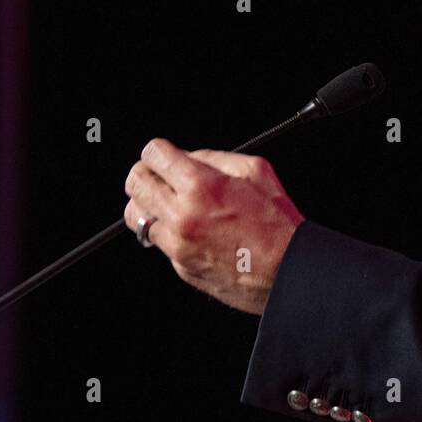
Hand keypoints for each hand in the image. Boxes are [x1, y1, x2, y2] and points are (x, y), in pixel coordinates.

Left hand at [123, 138, 304, 314]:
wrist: (286, 270)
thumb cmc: (277, 223)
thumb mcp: (257, 171)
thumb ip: (216, 158)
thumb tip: (189, 157)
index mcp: (200, 186)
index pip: (153, 155)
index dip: (158, 151)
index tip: (163, 155)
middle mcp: (182, 215)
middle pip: (135, 183)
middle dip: (145, 173)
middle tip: (158, 175)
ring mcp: (177, 243)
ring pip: (136, 216)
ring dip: (149, 205)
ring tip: (168, 204)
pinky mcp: (179, 265)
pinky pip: (159, 241)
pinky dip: (168, 232)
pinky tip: (192, 230)